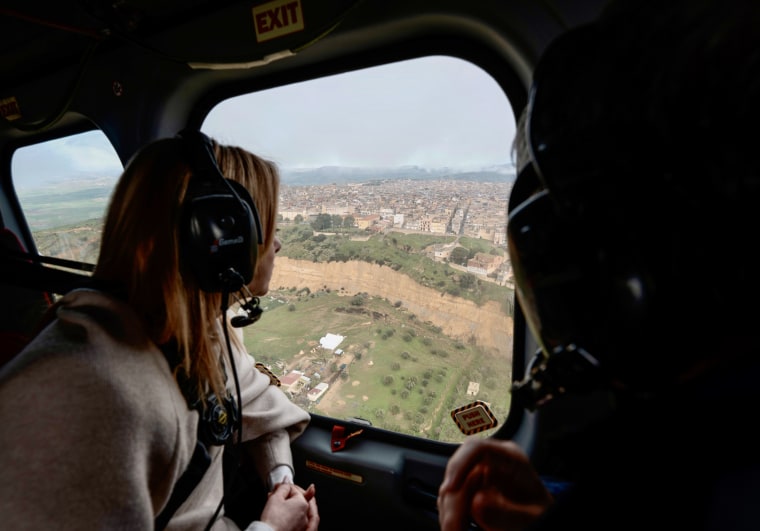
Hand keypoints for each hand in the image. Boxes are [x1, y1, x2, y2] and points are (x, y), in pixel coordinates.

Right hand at [260, 482, 318, 530]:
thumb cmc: (273, 521)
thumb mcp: (275, 498)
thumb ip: (283, 487)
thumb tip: (287, 479)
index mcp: (303, 503)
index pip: (294, 489)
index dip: (283, 486)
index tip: (275, 487)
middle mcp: (305, 514)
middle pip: (295, 499)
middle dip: (284, 495)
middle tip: (274, 494)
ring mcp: (302, 524)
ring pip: (294, 509)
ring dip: (285, 504)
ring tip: (274, 503)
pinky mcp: (296, 530)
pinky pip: (293, 518)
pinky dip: (287, 514)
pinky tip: (278, 513)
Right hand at [438, 438, 552, 530]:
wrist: (539, 521)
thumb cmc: (541, 516)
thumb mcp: (532, 517)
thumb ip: (508, 513)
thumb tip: (476, 503)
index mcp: (511, 458)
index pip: (476, 449)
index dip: (459, 465)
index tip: (450, 489)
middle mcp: (491, 462)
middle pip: (459, 471)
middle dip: (452, 500)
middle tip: (453, 527)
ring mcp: (479, 476)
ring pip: (451, 487)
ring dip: (449, 510)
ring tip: (455, 530)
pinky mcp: (471, 491)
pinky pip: (452, 499)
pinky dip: (451, 514)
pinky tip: (458, 527)